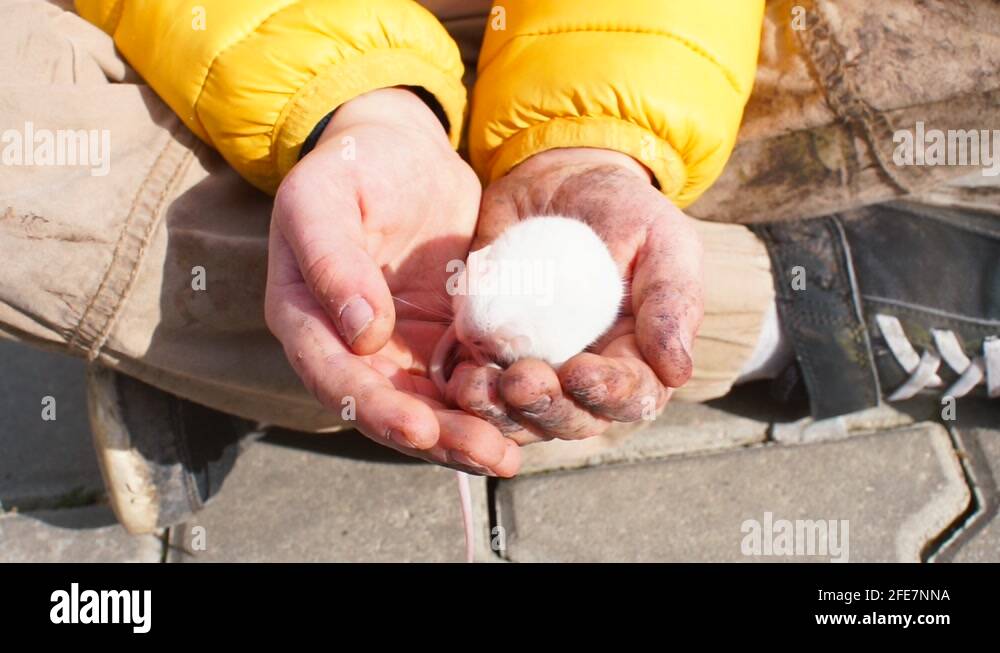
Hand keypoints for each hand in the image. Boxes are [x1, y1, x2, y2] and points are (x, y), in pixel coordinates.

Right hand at [265, 87, 519, 475]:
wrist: (401, 149)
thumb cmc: (352, 165)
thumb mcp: (323, 198)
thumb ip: (332, 260)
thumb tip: (360, 333)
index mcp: (306, 317)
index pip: (335, 378)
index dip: (376, 409)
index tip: (421, 429)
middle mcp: (349, 345)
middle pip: (388, 407)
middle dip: (438, 439)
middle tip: (488, 456)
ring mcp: (398, 346)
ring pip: (430, 405)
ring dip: (468, 434)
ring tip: (510, 457)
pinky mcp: (441, 337)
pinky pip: (464, 378)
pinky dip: (490, 401)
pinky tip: (528, 416)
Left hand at [447, 147, 703, 443]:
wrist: (560, 181)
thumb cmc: (624, 210)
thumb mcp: (662, 241)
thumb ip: (672, 302)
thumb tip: (678, 373)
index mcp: (635, 358)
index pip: (630, 396)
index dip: (607, 393)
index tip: (581, 372)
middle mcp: (585, 377)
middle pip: (572, 419)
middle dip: (547, 408)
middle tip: (520, 382)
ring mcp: (536, 369)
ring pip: (521, 416)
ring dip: (499, 412)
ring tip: (476, 387)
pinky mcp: (490, 354)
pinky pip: (478, 389)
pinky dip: (466, 392)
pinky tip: (453, 377)